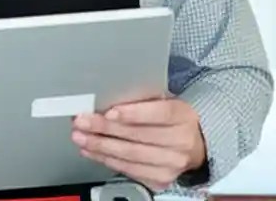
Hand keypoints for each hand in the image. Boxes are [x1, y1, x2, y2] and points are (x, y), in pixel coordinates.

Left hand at [70, 98, 206, 191]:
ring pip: (130, 155)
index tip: (109, 112)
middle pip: (138, 135)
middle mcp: (181, 141)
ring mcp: (172, 163)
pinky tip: (92, 151)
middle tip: (81, 122)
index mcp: (183, 115)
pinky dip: (106, 160)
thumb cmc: (171, 119)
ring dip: (100, 146)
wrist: (195, 144)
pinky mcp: (161, 179)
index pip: (159, 113)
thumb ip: (141, 99)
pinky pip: (129, 170)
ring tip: (80, 137)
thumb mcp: (164, 101)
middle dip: (104, 129)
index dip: (133, 113)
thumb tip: (105, 96)